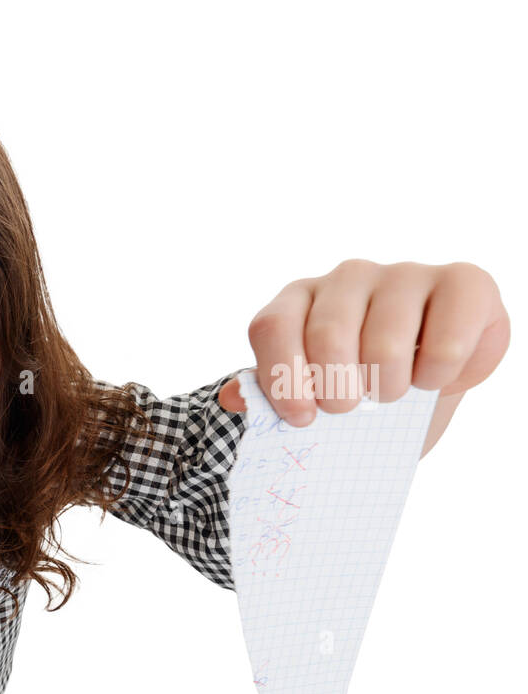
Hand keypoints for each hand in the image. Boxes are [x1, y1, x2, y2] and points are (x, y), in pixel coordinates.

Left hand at [216, 260, 509, 423]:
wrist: (429, 386)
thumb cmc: (359, 389)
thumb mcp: (310, 397)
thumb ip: (270, 394)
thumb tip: (231, 398)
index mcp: (299, 300)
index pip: (272, 326)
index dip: (282, 379)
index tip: (302, 419)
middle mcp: (348, 277)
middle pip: (327, 333)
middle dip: (337, 390)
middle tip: (349, 409)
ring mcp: (405, 274)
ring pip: (386, 340)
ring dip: (388, 387)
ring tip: (391, 395)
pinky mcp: (462, 283)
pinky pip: (447, 336)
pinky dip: (438, 374)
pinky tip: (431, 380)